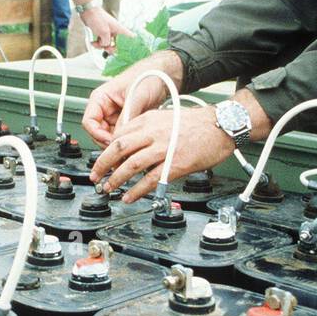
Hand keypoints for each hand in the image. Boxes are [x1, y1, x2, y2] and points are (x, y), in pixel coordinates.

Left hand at [79, 6, 131, 54]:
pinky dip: (97, 43)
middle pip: (116, 43)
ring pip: (107, 43)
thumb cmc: (97, 18)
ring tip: (95, 44)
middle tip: (106, 49)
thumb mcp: (104, 32)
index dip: (131, 40)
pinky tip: (93, 43)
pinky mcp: (101, 32)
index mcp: (118, 29)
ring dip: (101, 45)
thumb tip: (105, 46)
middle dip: (109, 47)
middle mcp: (114, 31)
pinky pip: (101, 41)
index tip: (133, 43)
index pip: (129, 34)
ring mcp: (107, 32)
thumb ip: (106, 42)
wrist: (88, 12)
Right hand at [82, 50, 184, 145]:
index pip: (89, 122)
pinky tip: (134, 141)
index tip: (110, 141)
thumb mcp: (136, 97)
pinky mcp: (126, 122)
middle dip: (108, 141)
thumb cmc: (147, 76)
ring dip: (118, 142)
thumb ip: (126, 117)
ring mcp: (115, 116)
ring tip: (130, 145)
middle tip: (121, 148)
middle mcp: (105, 109)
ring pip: (109, 136)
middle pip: (98, 133)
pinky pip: (122, 135)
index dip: (97, 134)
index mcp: (100, 99)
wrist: (163, 75)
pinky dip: (127, 140)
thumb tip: (120, 136)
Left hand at [90, 106, 233, 202]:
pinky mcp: (176, 164)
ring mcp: (164, 149)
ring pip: (131, 165)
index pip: (119, 135)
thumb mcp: (165, 118)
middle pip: (119, 149)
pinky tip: (129, 197)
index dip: (107, 150)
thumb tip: (130, 147)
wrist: (221, 126)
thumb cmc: (196, 123)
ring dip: (116, 179)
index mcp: (149, 120)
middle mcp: (153, 133)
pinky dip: (137, 191)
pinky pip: (151, 180)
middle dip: (102, 164)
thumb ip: (147, 130)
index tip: (102, 161)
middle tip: (95, 175)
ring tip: (108, 188)